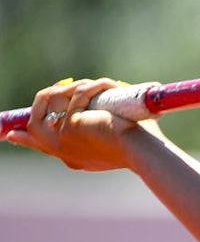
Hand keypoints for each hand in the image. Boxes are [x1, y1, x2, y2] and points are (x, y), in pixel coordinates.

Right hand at [2, 78, 158, 171]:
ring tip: (96, 84)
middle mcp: (64, 151)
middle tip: (57, 88)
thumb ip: (106, 125)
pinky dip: (92, 86)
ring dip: (73, 88)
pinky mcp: (69, 126)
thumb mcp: (119, 139)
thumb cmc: (142, 145)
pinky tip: (109, 84)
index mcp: (74, 157)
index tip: (12, 133)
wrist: (144, 152)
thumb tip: (108, 100)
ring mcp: (63, 139)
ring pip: (51, 102)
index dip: (27, 137)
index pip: (43, 145)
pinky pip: (76, 95)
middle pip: (34, 125)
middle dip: (40, 102)